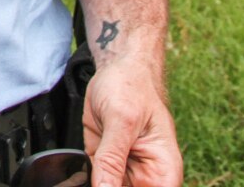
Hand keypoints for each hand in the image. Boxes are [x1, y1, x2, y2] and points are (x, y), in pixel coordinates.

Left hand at [82, 60, 181, 186]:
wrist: (115, 69)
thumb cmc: (131, 87)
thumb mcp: (122, 121)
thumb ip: (112, 158)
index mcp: (163, 171)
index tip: (109, 185)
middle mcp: (146, 175)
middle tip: (99, 172)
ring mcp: (123, 170)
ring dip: (96, 182)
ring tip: (97, 156)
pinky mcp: (103, 163)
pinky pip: (93, 180)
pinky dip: (84, 178)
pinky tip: (80, 170)